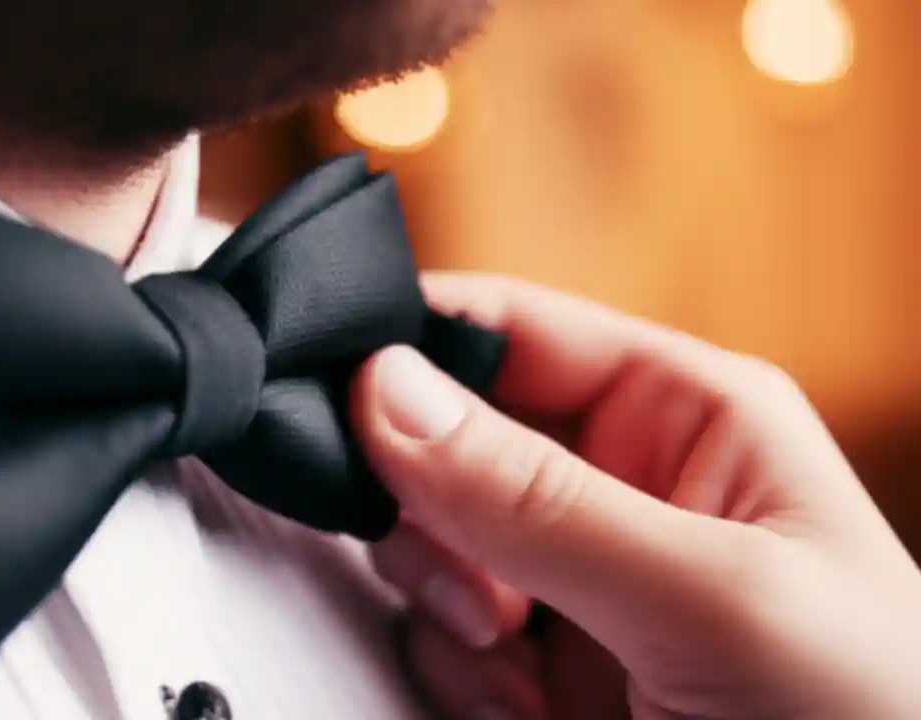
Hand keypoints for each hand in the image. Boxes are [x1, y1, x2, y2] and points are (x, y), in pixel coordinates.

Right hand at [351, 274, 920, 718]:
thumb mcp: (709, 598)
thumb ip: (542, 499)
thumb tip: (389, 390)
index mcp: (683, 414)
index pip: (510, 329)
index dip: (412, 341)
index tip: (335, 382)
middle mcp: (619, 484)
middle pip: (445, 435)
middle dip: (426, 501)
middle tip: (461, 563)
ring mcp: (573, 577)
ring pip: (426, 538)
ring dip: (442, 595)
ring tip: (511, 650)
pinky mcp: (542, 661)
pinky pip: (436, 629)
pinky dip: (455, 667)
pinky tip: (522, 700)